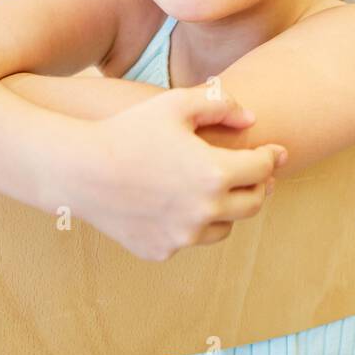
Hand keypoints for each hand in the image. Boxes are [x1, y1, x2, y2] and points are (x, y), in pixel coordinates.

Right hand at [73, 84, 284, 260]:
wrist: (78, 170)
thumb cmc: (128, 130)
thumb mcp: (175, 104)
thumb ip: (220, 105)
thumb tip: (252, 119)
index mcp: (215, 174)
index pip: (262, 169)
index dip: (272, 157)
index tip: (276, 151)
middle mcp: (205, 211)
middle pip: (253, 203)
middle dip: (259, 186)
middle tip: (256, 174)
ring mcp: (182, 236)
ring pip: (225, 227)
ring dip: (228, 208)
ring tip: (220, 191)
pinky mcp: (161, 250)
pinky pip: (189, 239)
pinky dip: (192, 224)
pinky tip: (183, 206)